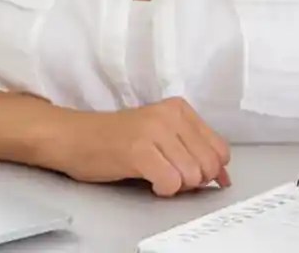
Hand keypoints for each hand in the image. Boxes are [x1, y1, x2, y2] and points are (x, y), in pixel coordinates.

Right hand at [55, 97, 231, 196]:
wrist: (74, 137)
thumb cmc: (116, 139)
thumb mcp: (161, 135)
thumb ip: (193, 150)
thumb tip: (224, 177)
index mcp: (179, 108)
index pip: (220, 149)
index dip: (212, 170)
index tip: (194, 176)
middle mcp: (169, 115)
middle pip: (209, 165)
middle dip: (194, 181)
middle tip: (170, 176)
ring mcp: (153, 131)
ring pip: (192, 176)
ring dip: (176, 185)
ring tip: (156, 175)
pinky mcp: (138, 150)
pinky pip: (170, 182)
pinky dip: (163, 189)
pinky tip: (149, 181)